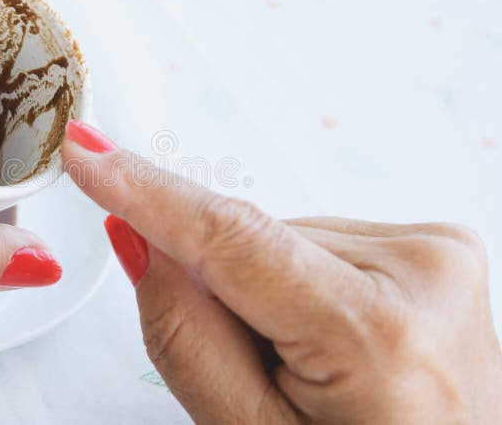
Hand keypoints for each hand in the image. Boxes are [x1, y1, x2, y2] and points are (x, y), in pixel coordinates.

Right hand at [62, 120, 501, 423]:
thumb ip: (187, 341)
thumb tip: (142, 239)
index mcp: (379, 332)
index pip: (229, 238)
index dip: (146, 193)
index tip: (88, 153)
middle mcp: (420, 272)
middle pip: (252, 244)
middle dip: (222, 290)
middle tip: (257, 371)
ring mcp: (436, 254)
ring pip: (282, 242)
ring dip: (266, 293)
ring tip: (311, 370)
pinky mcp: (435, 247)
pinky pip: (319, 245)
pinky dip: (301, 286)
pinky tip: (333, 343)